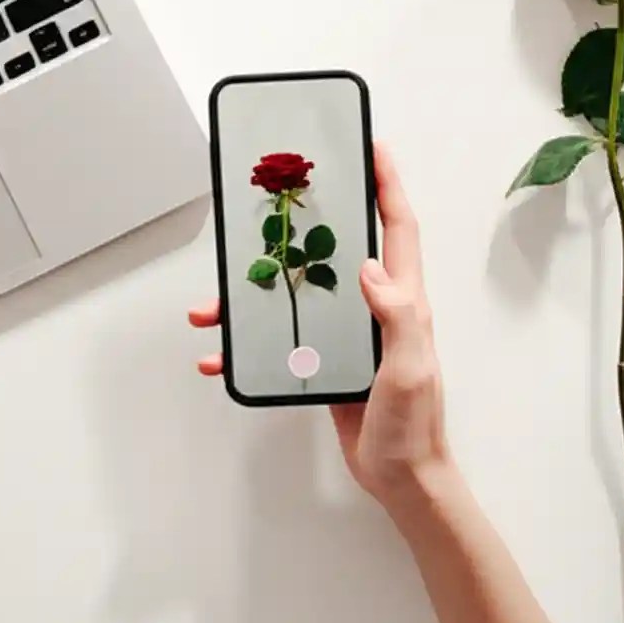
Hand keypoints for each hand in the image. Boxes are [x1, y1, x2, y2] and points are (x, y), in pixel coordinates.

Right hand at [190, 142, 452, 504]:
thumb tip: (365, 265)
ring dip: (250, 297)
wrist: (399, 476)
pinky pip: (280, 340)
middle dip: (301, 225)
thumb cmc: (413, 425)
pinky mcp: (324, 360)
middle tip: (268, 205)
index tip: (371, 146)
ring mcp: (347, 333)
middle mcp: (373, 308)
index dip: (387, 184)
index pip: (396, 228)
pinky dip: (248, 347)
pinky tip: (221, 355)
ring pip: (292, 296)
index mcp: (402, 300)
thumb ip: (396, 314)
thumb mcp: (411, 367)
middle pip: (334, 249)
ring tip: (211, 308)